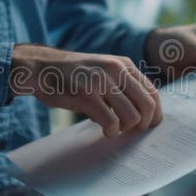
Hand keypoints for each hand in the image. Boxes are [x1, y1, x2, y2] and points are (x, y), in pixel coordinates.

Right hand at [10, 44, 162, 137]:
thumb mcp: (104, 70)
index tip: (148, 125)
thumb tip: (144, 113)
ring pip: (132, 116)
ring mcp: (101, 81)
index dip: (154, 114)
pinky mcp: (87, 95)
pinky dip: (111, 131)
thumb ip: (123, 85)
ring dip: (124, 129)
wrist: (41, 67)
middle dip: (143, 125)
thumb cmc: (73, 75)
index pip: (153, 93)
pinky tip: (104, 129)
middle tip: (131, 131)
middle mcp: (116, 70)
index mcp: (124, 64)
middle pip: (147, 106)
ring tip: (113, 128)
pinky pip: (111, 122)